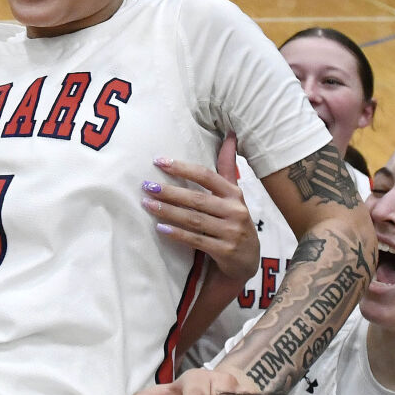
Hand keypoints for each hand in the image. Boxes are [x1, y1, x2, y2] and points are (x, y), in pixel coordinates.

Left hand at [144, 136, 258, 288]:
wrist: (248, 260)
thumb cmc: (235, 221)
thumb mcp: (235, 194)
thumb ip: (227, 167)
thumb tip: (231, 134)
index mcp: (234, 194)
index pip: (207, 176)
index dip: (182, 168)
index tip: (159, 161)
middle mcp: (235, 211)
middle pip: (197, 199)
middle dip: (170, 191)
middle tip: (146, 185)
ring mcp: (231, 232)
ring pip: (194, 219)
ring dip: (168, 211)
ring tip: (147, 204)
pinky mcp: (225, 251)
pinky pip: (196, 240)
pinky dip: (177, 234)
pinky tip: (160, 228)